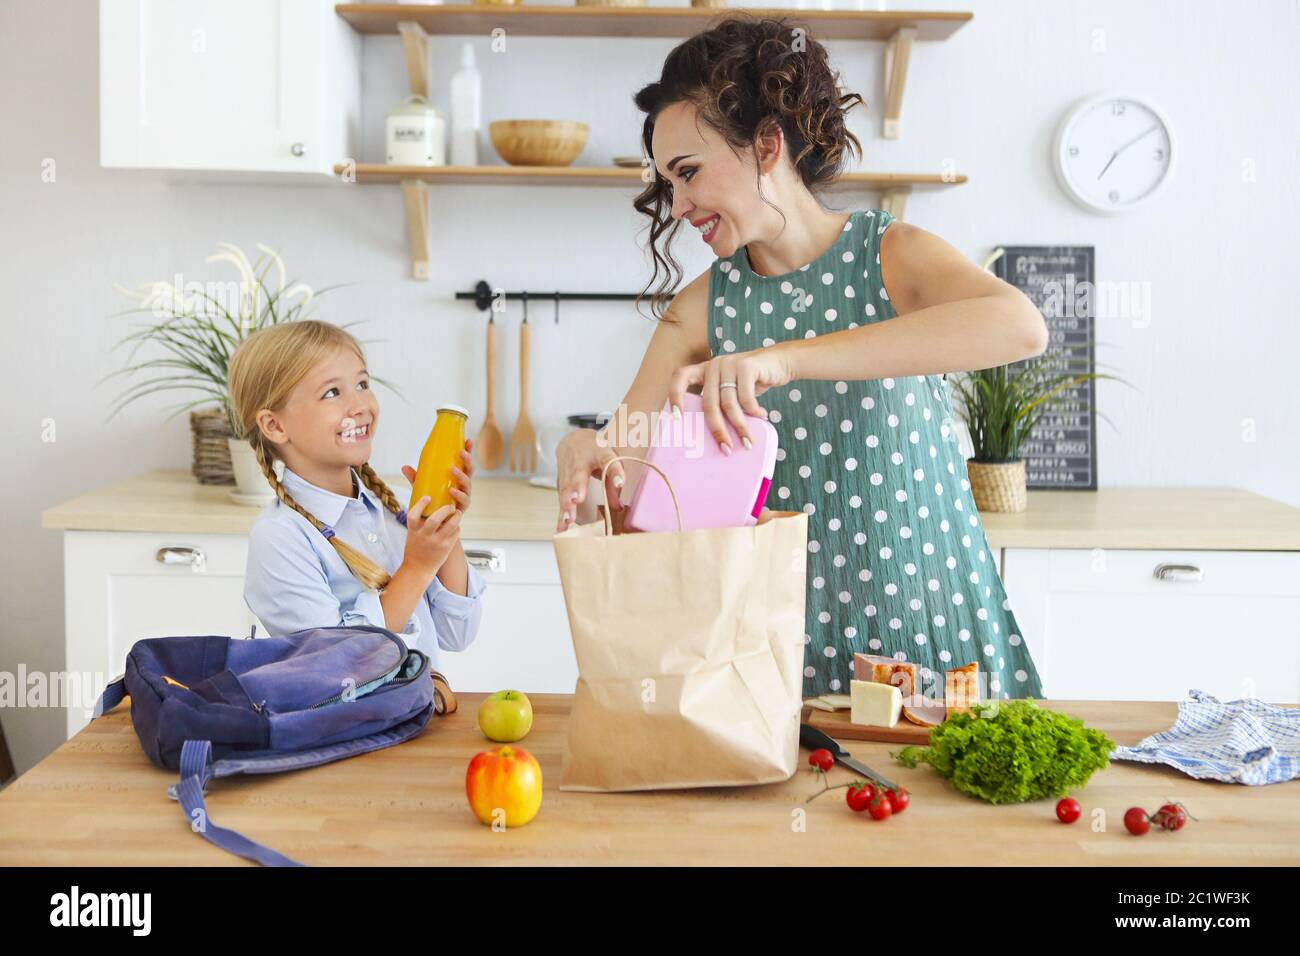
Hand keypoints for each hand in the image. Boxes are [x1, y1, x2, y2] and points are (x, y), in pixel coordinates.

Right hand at [399, 497, 461, 579]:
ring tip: (456, 513)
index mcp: (413, 531)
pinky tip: (456, 525)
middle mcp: (424, 537)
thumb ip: (419, 522)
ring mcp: (436, 543)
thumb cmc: (416, 548)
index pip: (413, 515)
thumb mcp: (412, 534)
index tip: (428, 497)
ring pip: (450, 526)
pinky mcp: (446, 548)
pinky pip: (455, 533)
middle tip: (450, 506)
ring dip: (456, 517)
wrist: (418, 569)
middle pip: (434, 520)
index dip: (420, 504)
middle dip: (445, 510)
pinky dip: (457, 527)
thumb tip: (430, 504)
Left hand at [401, 438, 473, 515]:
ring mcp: (464, 496)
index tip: (468, 440)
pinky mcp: (462, 508)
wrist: (436, 524)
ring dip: (462, 476)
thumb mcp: (424, 487)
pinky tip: (452, 491)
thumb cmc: (433, 501)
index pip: (464, 461)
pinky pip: (463, 500)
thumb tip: (404, 467)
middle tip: (461, 452)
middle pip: (470, 470)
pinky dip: (458, 495)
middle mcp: (463, 485)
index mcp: (457, 477)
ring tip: (453, 470)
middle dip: (467, 460)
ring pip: (468, 484)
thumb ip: (416, 478)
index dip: (468, 451)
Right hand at [555, 428, 625, 531]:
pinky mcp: (560, 483)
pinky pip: (561, 499)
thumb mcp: (609, 457)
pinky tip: (561, 528)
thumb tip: (618, 507)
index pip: (608, 458)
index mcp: (597, 451)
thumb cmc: (594, 450)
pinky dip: (561, 514)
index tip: (620, 482)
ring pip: (565, 490)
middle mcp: (578, 462)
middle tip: (576, 501)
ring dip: (566, 506)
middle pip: (577, 476)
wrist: (572, 441)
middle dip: (576, 490)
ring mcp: (566, 472)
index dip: (614, 470)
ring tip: (567, 522)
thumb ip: (614, 477)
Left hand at [667, 347, 793, 453]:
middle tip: (725, 448)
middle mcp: (714, 365)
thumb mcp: (732, 389)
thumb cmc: (752, 381)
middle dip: (717, 429)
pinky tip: (761, 416)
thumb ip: (720, 402)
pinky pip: (746, 397)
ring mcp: (729, 364)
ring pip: (729, 403)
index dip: (675, 396)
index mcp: (704, 370)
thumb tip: (713, 437)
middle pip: (709, 402)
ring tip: (747, 441)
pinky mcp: (747, 366)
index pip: (680, 377)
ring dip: (739, 426)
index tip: (677, 418)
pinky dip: (754, 411)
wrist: (780, 361)